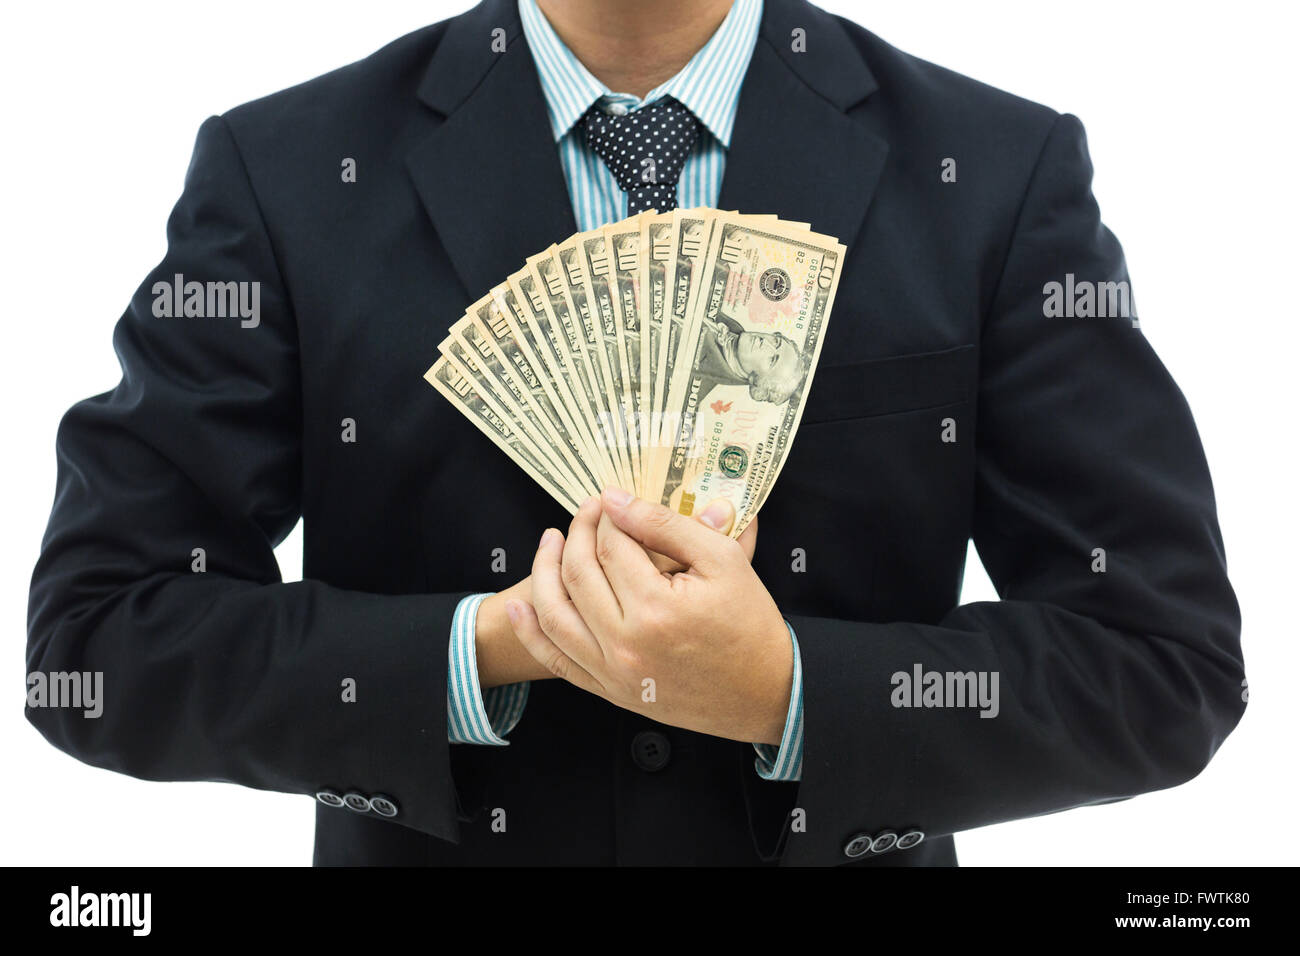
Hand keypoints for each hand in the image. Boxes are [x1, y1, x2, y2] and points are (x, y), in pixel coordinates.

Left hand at [505, 489, 792, 744]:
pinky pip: (556, 661)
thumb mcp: (723, 561)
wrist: (767, 692)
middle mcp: (626, 643)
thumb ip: (669, 526)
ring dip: (543, 572)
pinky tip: (519, 603)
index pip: (612, 546)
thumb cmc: (750, 624)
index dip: (607, 516)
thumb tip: (617, 500)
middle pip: (578, 574)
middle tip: (586, 511)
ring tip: (550, 541)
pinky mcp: (610, 691)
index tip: (610, 500)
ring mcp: (613, 672)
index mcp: (656, 608)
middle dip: (577, 533)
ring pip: (555, 615)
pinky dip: (532, 631)